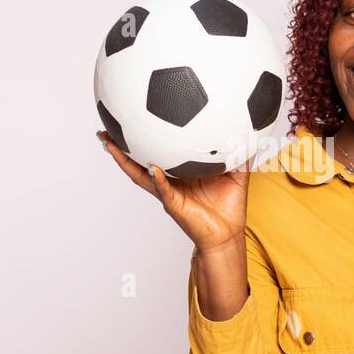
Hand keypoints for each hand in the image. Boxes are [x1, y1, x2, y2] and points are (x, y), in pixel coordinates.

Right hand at [95, 130, 247, 252]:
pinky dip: (157, 179)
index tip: (135, 119)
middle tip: (106, 129)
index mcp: (181, 172)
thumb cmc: (229, 207)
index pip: (159, 152)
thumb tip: (248, 130)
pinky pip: (163, 189)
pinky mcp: (174, 204)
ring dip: (125, 161)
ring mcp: (168, 192)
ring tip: (110, 144)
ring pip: (141, 174)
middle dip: (121, 147)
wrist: (228, 235)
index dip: (146, 138)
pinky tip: (152, 167)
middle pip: (139, 161)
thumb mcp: (237, 173)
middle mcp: (169, 181)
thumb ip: (239, 153)